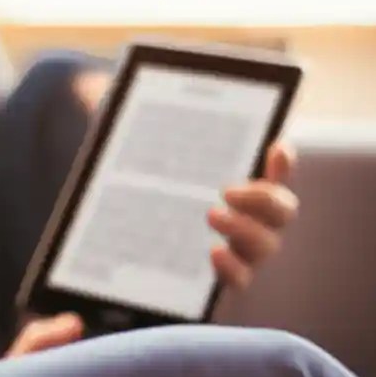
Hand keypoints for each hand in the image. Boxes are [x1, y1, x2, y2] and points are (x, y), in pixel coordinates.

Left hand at [6, 142, 298, 358]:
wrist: (99, 258)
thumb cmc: (120, 196)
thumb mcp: (121, 160)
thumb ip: (120, 128)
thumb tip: (93, 91)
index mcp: (230, 186)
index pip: (272, 171)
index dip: (281, 161)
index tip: (274, 146)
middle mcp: (243, 220)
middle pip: (282, 211)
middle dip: (264, 197)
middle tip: (226, 190)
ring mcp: (233, 254)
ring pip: (267, 246)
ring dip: (248, 230)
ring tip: (211, 216)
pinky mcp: (213, 285)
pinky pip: (239, 282)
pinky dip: (234, 268)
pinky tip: (212, 253)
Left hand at [207, 142, 298, 288]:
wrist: (204, 252)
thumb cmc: (233, 216)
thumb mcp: (245, 192)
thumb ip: (268, 173)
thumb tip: (284, 146)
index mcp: (271, 214)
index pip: (281, 206)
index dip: (263, 195)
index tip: (231, 188)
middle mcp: (267, 236)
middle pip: (275, 225)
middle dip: (255, 204)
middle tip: (225, 194)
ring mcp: (253, 259)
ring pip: (261, 250)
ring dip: (240, 230)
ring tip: (213, 214)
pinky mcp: (235, 278)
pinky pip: (241, 281)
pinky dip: (231, 268)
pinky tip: (215, 251)